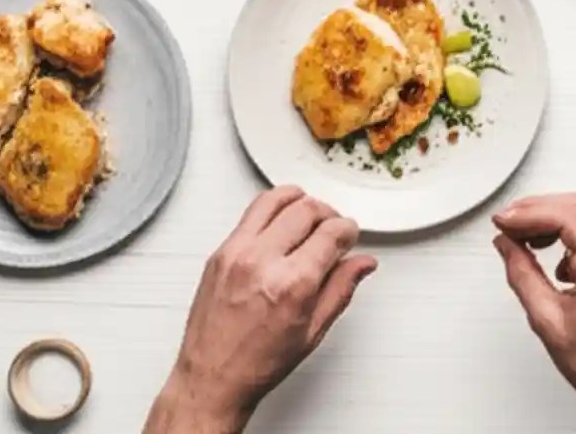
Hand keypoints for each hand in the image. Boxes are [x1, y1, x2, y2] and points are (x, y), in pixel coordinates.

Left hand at [145, 186, 377, 433]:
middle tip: (332, 227)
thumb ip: (341, 289)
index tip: (350, 235)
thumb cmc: (257, 363)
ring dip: (299, 200)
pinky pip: (250, 213)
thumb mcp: (313, 331)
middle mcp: (263, 261)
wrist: (212, 376)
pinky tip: (280, 221)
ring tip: (308, 214)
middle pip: (306, 209)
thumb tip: (362, 264)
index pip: (331, 233)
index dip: (348, 229)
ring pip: (275, 199)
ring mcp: (237, 252)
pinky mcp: (220, 251)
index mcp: (293, 284)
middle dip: (328, 213)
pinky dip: (272, 209)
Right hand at [493, 193, 575, 433]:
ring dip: (559, 215)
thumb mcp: (547, 320)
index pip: (568, 217)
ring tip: (529, 233)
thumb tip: (507, 244)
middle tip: (512, 220)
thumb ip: (522, 274)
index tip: (506, 219)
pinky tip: (557, 253)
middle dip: (541, 207)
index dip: (530, 212)